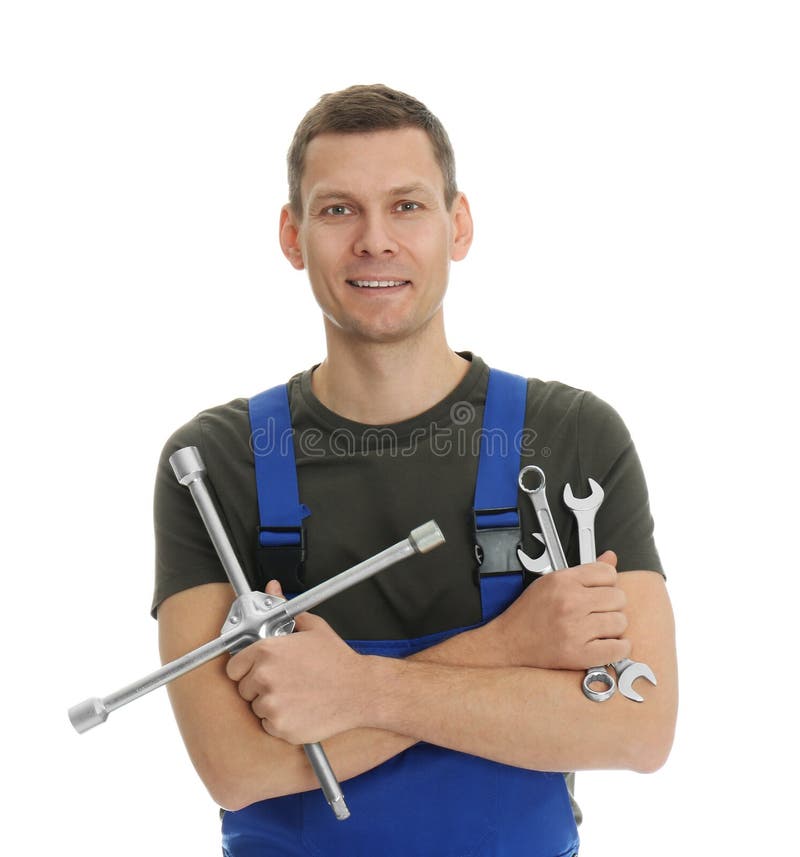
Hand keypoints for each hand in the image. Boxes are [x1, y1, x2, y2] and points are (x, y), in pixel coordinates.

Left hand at [225, 581, 376, 744]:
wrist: (360, 690)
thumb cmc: (337, 660)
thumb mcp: (312, 627)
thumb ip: (284, 608)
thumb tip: (273, 589)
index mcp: (267, 651)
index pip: (234, 667)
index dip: (246, 669)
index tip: (257, 671)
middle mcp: (264, 676)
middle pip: (244, 689)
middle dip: (259, 686)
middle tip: (285, 682)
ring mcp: (271, 703)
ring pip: (257, 708)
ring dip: (271, 704)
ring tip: (296, 694)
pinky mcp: (280, 726)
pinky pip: (268, 726)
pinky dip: (281, 722)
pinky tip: (300, 709)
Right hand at [488, 550, 630, 669]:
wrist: (509, 642)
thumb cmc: (528, 614)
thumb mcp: (551, 581)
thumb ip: (584, 571)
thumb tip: (610, 558)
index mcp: (563, 581)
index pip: (608, 572)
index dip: (608, 582)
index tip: (601, 590)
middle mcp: (570, 602)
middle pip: (618, 597)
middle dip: (611, 605)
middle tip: (598, 611)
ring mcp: (575, 629)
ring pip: (620, 622)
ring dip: (613, 627)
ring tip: (598, 628)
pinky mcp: (579, 654)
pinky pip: (619, 649)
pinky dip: (618, 648)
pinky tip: (606, 644)